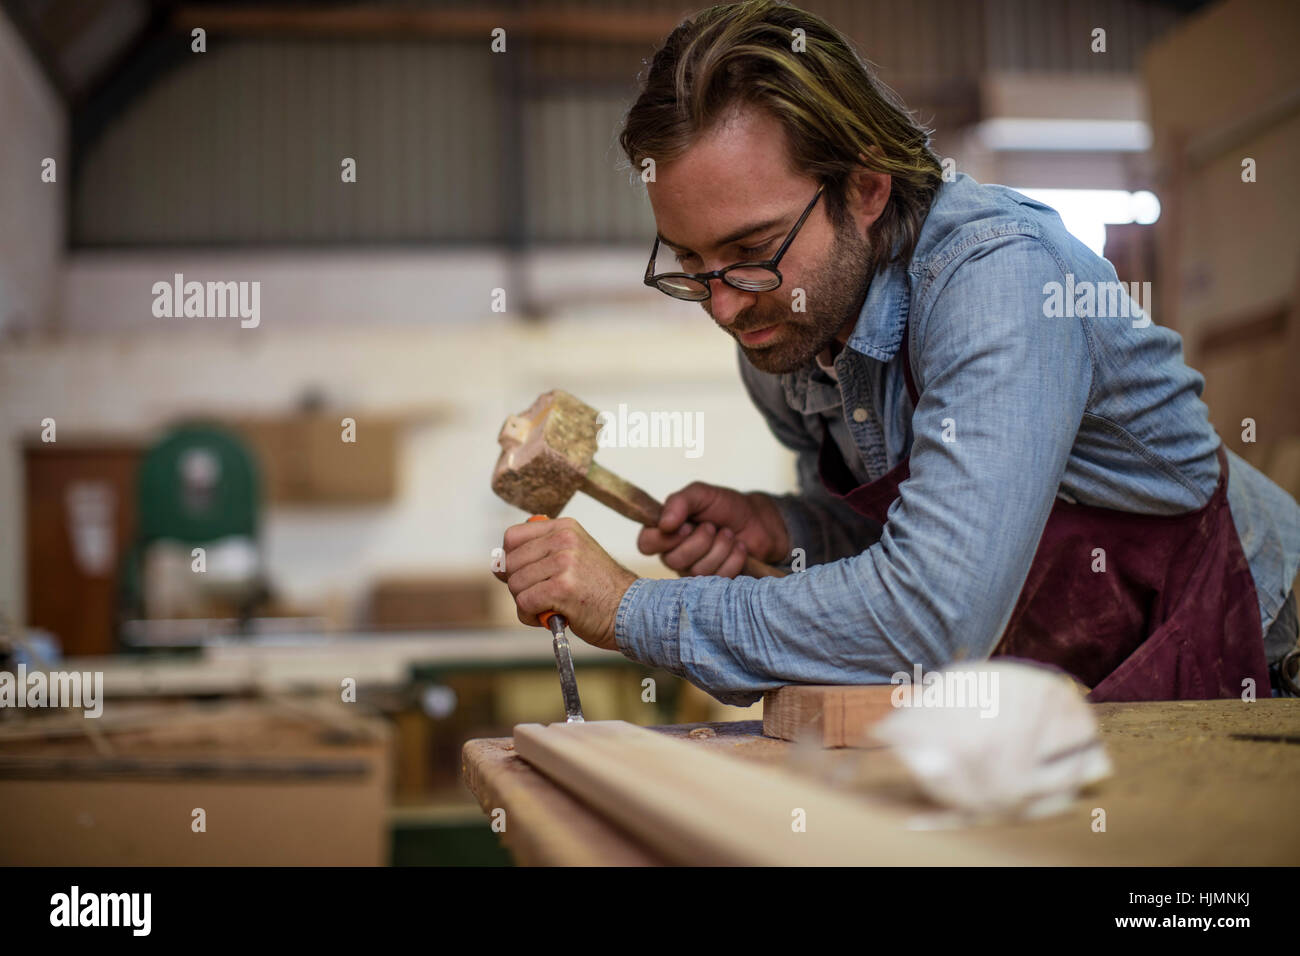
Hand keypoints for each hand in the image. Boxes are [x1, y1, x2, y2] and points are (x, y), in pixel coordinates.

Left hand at [497, 517, 637, 650]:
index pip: (512, 537)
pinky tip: (551, 616)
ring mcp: (564, 563)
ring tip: (550, 606)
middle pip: (510, 564)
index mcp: (564, 528)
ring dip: (527, 603)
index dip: (511, 560)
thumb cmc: (599, 588)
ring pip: (515, 586)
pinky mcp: (562, 588)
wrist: (631, 610)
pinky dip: (532, 616)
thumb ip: (540, 552)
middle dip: (520, 586)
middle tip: (544, 595)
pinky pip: (524, 604)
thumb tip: (498, 564)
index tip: (525, 574)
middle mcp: (564, 540)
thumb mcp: (573, 555)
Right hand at [637, 482, 789, 576]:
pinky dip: (734, 559)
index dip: (665, 538)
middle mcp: (675, 554)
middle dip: (699, 541)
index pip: (646, 544)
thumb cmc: (725, 506)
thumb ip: (679, 502)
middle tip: (712, 526)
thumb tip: (664, 523)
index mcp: (665, 532)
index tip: (686, 526)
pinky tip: (739, 548)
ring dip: (720, 548)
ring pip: (697, 571)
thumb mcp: (701, 494)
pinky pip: (719, 579)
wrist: (758, 520)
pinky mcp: (715, 583)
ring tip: (728, 534)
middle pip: (673, 560)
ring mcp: (694, 571)